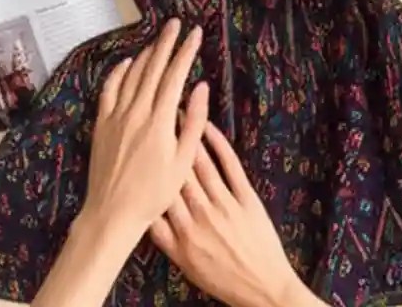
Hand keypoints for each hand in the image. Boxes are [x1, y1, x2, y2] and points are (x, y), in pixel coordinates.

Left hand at [34, 19, 207, 306]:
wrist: (113, 211)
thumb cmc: (154, 192)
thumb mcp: (183, 161)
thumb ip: (194, 122)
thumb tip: (201, 88)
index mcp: (160, 120)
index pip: (175, 76)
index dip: (186, 52)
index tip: (196, 34)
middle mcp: (136, 112)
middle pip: (153, 68)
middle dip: (166, 43)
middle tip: (176, 24)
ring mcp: (115, 116)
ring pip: (132, 75)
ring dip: (146, 54)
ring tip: (158, 39)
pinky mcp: (101, 124)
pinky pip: (109, 90)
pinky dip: (119, 73)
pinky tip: (127, 63)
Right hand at [150, 123, 326, 306]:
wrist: (264, 288)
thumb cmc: (222, 278)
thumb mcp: (184, 265)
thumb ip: (164, 239)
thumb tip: (142, 214)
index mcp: (181, 236)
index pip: (158, 197)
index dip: (148, 169)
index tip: (137, 147)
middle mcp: (199, 218)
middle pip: (178, 175)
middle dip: (165, 145)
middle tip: (154, 118)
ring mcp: (225, 206)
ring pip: (201, 166)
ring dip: (188, 137)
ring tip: (177, 113)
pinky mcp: (247, 199)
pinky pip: (230, 166)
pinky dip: (218, 145)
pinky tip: (207, 127)